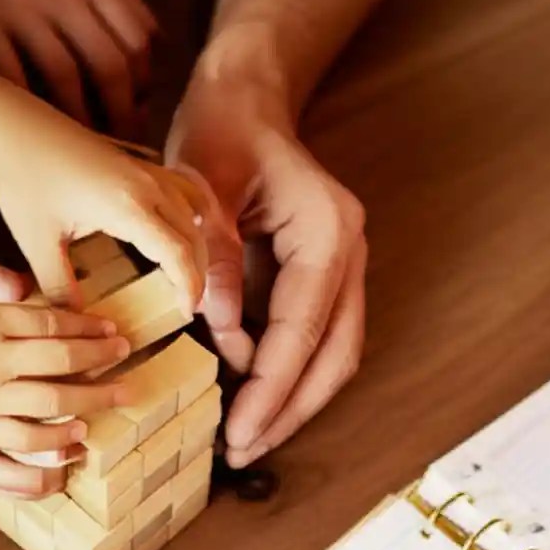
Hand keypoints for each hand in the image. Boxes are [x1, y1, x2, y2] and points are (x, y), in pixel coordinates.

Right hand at [0, 0, 156, 137]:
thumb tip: (153, 44)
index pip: (138, 40)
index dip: (144, 82)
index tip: (139, 109)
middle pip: (110, 65)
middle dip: (120, 114)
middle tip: (120, 145)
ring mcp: (22, 6)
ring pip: (65, 75)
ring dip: (78, 119)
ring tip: (82, 147)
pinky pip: (9, 72)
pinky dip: (25, 104)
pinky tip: (32, 128)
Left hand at [0, 126, 207, 314]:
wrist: (15, 129)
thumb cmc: (24, 180)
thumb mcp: (37, 242)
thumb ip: (59, 286)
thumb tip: (75, 321)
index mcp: (129, 208)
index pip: (179, 254)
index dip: (189, 287)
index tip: (185, 313)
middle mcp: (148, 186)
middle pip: (193, 236)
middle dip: (197, 273)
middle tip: (189, 304)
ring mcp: (146, 169)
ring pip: (191, 211)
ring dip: (195, 245)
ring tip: (187, 275)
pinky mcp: (138, 162)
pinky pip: (181, 189)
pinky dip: (190, 214)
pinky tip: (183, 228)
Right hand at [0, 302, 131, 445]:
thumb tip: (17, 289)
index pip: (48, 319)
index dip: (85, 323)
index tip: (110, 325)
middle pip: (60, 358)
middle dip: (99, 359)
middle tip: (129, 358)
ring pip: (48, 402)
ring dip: (87, 401)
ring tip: (115, 400)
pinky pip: (18, 439)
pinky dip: (52, 441)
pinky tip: (72, 441)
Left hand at [167, 83, 367, 467]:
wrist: (244, 99)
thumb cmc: (222, 131)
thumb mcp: (201, 187)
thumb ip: (215, 259)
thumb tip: (222, 336)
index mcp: (328, 232)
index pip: (305, 331)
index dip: (273, 389)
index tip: (241, 432)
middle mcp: (348, 253)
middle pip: (336, 354)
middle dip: (292, 409)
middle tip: (246, 451)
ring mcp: (342, 264)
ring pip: (333, 352)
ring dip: (295, 398)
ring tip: (249, 437)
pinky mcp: (321, 273)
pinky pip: (314, 335)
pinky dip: (288, 371)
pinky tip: (252, 395)